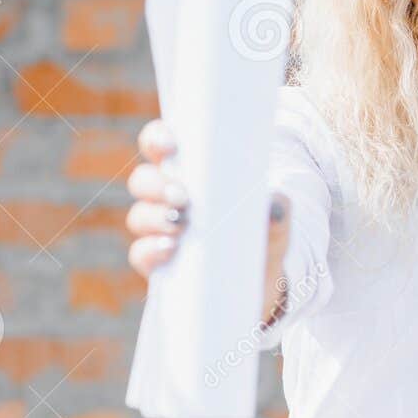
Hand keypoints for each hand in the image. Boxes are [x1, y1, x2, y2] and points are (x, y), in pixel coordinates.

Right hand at [125, 118, 291, 323]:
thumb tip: (275, 203)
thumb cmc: (261, 234)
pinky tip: (169, 249)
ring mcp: (159, 229)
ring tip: (180, 225)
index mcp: (189, 173)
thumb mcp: (275, 220)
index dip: (158, 139)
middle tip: (182, 196)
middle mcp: (167, 198)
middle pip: (143, 180)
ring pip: (140, 216)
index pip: (160, 146)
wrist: (261, 278)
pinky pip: (141, 253)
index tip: (171, 144)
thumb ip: (277, 209)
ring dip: (155, 218)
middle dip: (158, 185)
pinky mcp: (158, 261)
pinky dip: (151, 250)